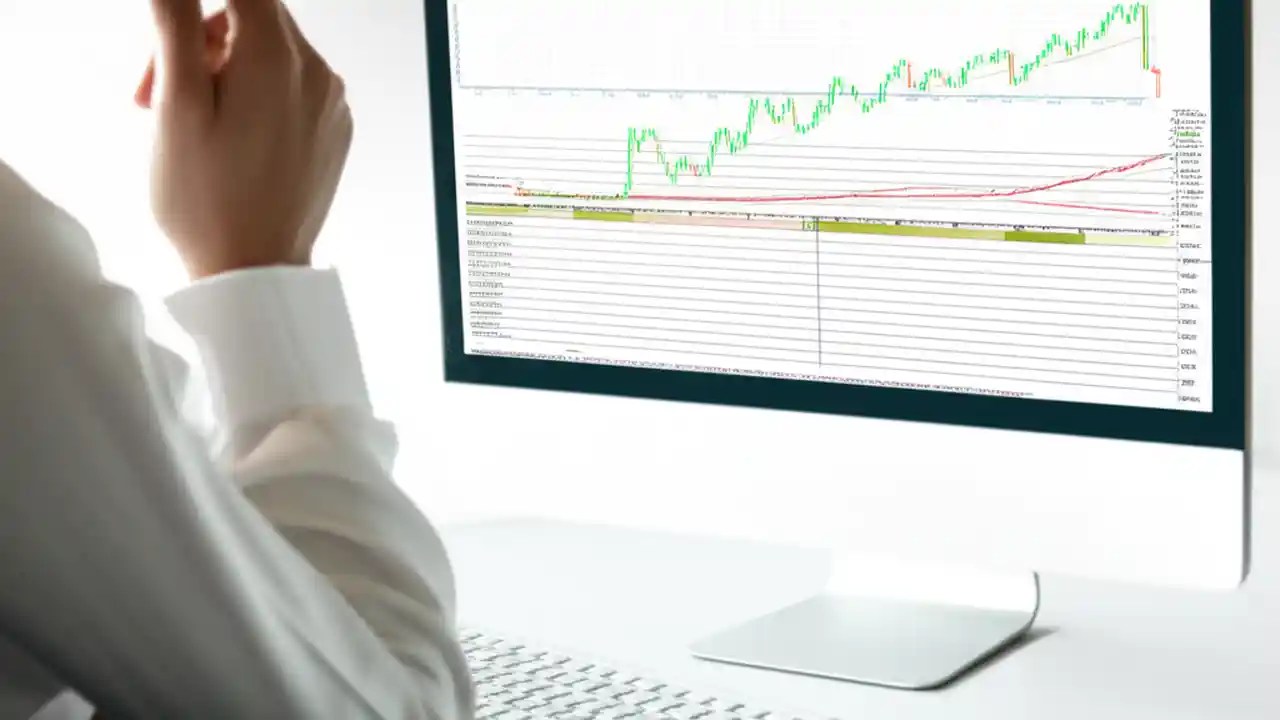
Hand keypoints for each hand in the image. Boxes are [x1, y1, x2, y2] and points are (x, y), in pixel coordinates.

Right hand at [141, 0, 352, 279]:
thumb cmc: (208, 198)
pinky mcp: (332, 132)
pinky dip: (255, 97)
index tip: (178, 34)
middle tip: (155, 92)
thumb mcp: (177, 104)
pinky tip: (226, 139)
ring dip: (223, 70)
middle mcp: (317, 73)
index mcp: (277, 56)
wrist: (256, 272)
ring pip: (270, 54)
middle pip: (252, 18)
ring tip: (186, 122)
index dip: (200, 5)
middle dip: (199, 41)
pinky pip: (291, 89)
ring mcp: (331, 104)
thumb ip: (176, 26)